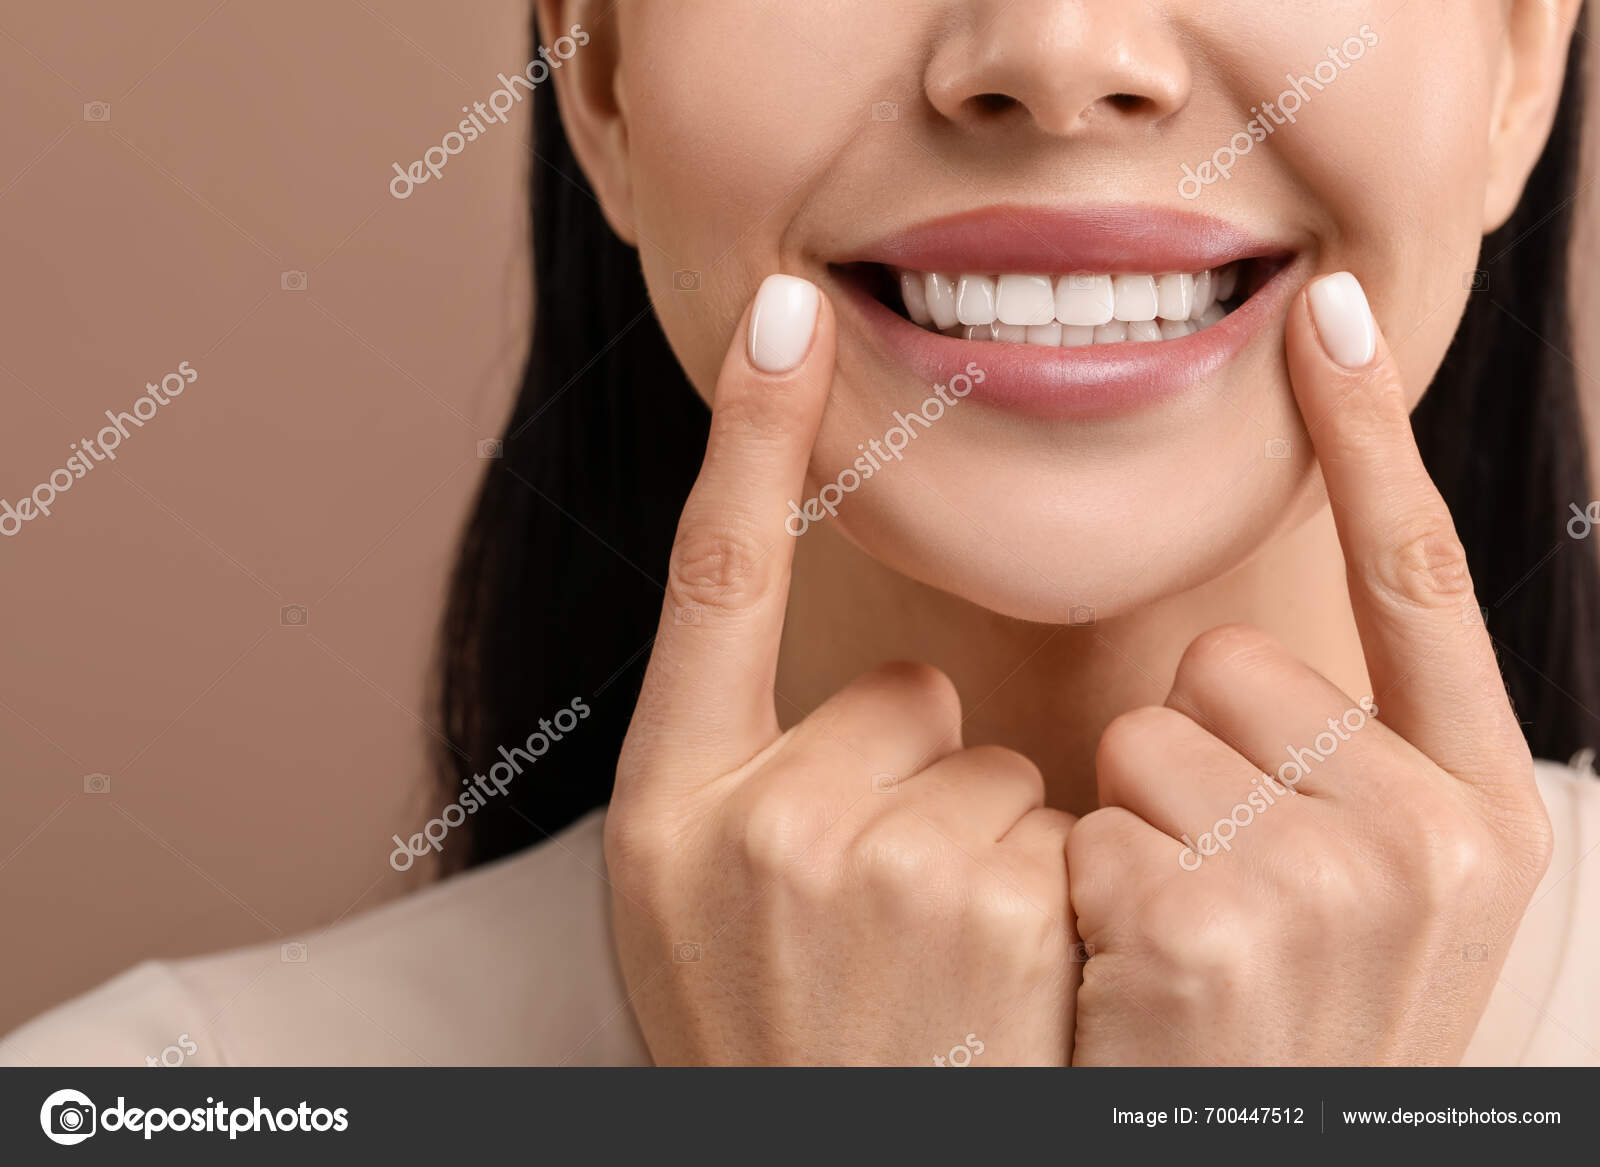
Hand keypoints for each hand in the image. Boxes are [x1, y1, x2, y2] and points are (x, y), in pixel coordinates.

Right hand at [605, 275, 1079, 1065]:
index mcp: (667, 804)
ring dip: (982, 850)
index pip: (713, 575)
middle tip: (883, 919)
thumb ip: (749, 766)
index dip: (748, 436)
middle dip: (914, 787)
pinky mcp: (996, 916)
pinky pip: (1064, 833)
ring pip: (993, 767)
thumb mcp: (692, 903)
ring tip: (936, 971)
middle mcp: (753, 821)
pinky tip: (997, 992)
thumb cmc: (767, 1032)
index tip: (780, 312)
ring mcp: (874, 872)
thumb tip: (884, 680)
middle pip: (904, 695)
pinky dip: (1048, 895)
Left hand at [1068, 273, 1553, 1065]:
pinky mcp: (1219, 925)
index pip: (1420, 577)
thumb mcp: (1377, 896)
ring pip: (1149, 733)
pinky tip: (1138, 976)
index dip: (1372, 435)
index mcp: (1483, 807)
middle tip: (1218, 885)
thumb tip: (1249, 651)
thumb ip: (1347, 762)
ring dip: (1137, 826)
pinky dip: (1088, 887)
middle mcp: (1440, 835)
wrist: (1253, 1160)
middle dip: (1195, 758)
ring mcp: (1339, 882)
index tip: (1328, 310)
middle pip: (1232, 661)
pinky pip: (1091, 819)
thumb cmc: (1292, 1027)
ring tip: (1182, 936)